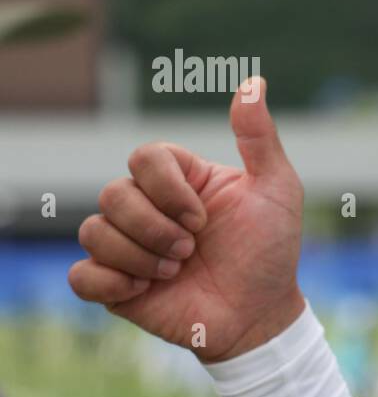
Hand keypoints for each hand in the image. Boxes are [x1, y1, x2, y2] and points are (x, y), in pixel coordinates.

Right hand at [69, 77, 305, 361]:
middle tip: (191, 251)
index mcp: (180, 180)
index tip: (203, 218)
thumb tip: (252, 82)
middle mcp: (148, 207)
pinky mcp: (115, 286)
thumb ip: (259, 137)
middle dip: (155, 227)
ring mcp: (128, 246)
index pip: (144, 157)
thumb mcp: (277, 189)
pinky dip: (111, 282)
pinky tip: (144, 291)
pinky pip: (80, 275)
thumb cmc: (271, 250)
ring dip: (139, 256)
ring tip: (176, 272)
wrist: (261, 314)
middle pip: (112, 194)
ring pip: (93, 231)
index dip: (166, 188)